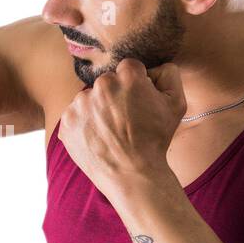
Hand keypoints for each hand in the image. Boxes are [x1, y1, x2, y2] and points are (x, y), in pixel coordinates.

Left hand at [57, 58, 186, 195]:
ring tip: (111, 132)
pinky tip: (99, 139)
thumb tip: (155, 67)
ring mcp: (80, 105)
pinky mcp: (67, 123)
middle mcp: (101, 85)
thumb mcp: (176, 104)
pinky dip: (84, 125)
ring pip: (89, 99)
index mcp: (127, 76)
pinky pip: (75, 117)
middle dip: (115, 96)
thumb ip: (169, 75)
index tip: (138, 102)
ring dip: (98, 110)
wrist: (132, 175)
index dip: (135, 85)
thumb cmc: (156, 140)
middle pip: (107, 82)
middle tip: (125, 120)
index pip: (128, 68)